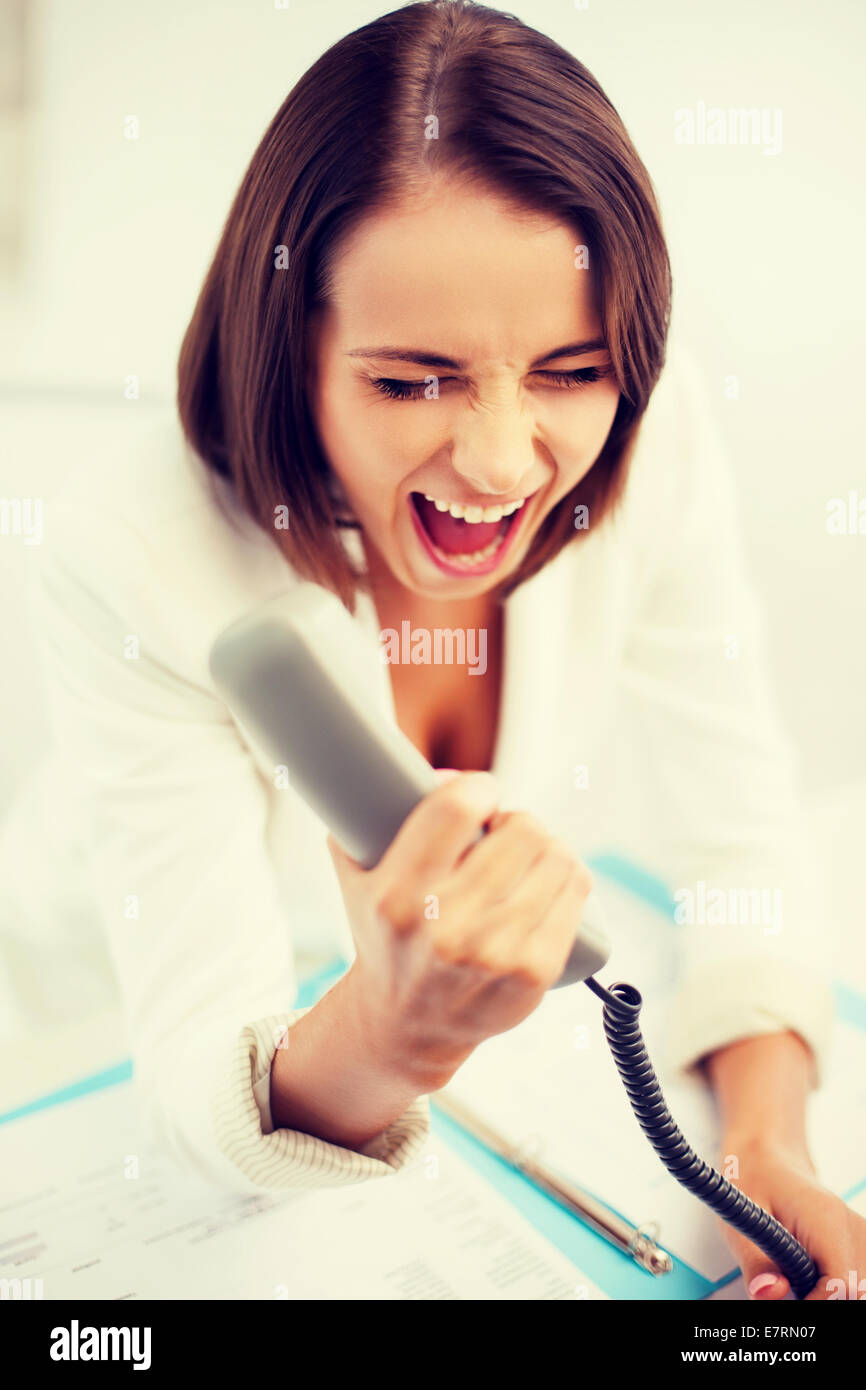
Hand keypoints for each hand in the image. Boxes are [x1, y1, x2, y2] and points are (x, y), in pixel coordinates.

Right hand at [327, 770, 592, 1088]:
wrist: (405, 1026)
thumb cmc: (385, 936)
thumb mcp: (356, 877)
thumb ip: (368, 815)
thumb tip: (439, 772)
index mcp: (398, 898)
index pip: (457, 809)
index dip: (479, 788)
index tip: (480, 791)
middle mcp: (446, 930)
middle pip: (521, 831)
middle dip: (514, 820)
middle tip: (502, 830)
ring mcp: (494, 956)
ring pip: (556, 857)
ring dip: (545, 845)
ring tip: (525, 855)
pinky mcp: (533, 974)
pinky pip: (574, 892)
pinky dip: (566, 875)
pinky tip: (546, 879)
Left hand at [717, 1135, 865, 1300]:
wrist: (767, 1156)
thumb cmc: (754, 1180)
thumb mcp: (740, 1218)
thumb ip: (756, 1263)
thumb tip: (769, 1294)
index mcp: (825, 1217)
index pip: (841, 1282)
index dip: (818, 1301)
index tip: (794, 1300)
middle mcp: (850, 1225)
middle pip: (855, 1287)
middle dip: (823, 1297)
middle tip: (790, 1285)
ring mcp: (858, 1232)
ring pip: (859, 1283)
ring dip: (830, 1291)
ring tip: (798, 1274)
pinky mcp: (857, 1241)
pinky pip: (856, 1274)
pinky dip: (834, 1282)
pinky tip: (812, 1272)